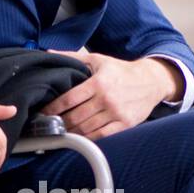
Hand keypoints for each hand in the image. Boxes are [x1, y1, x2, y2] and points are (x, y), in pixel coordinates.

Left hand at [39, 49, 174, 139]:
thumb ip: (72, 57)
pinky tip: (79, 137)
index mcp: (98, 82)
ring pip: (86, 129)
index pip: (69, 99)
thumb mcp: (97, 60)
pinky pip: (101, 136)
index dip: (53, 109)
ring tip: (61, 132)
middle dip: (59, 123)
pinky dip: (88, 138)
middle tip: (49, 125)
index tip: (43, 113)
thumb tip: (49, 54)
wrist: (150, 81)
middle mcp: (106, 99)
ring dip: (71, 133)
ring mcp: (116, 113)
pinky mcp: (124, 124)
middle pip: (75, 117)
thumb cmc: (120, 71)